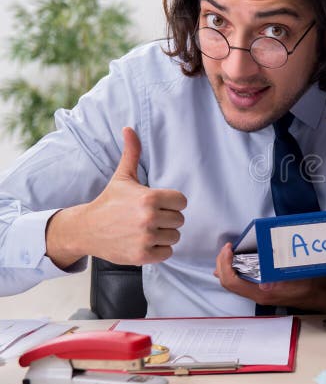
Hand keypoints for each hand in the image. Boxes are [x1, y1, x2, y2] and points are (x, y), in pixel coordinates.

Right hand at [45, 127, 187, 267]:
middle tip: (148, 217)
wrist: (86, 229)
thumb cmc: (109, 201)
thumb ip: (132, 153)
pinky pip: (167, 253)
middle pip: (179, 220)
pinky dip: (159, 250)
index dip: (171, 203)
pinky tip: (144, 242)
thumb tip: (129, 128)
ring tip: (146, 229)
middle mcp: (149, 218)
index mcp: (149, 198)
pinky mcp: (142, 256)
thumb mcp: (122, 177)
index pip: (182, 202)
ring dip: (164, 235)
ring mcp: (146, 238)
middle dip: (167, 219)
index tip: (157, 204)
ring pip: (175, 237)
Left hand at [214, 242, 325, 312]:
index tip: (229, 248)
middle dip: (222, 264)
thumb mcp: (299, 275)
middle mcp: (259, 295)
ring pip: (234, 284)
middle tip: (227, 248)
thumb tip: (264, 279)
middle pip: (228, 283)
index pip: (233, 281)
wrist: (325, 294)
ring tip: (229, 253)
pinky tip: (239, 262)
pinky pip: (243, 282)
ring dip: (227, 267)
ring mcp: (261, 294)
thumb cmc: (314, 284)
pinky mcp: (266, 290)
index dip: (225, 264)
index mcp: (264, 292)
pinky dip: (236, 271)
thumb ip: (281, 275)